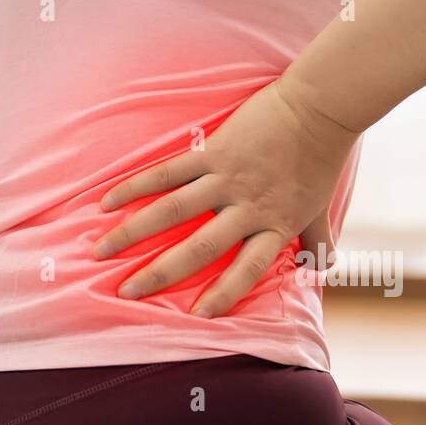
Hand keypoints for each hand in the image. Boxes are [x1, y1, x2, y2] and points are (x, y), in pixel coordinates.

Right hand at [94, 77, 359, 316]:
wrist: (319, 108)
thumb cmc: (322, 159)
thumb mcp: (320, 207)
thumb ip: (317, 240)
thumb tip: (325, 267)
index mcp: (274, 226)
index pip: (246, 269)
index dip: (223, 294)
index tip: (196, 317)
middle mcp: (247, 208)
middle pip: (199, 248)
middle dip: (159, 273)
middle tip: (124, 292)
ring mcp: (228, 178)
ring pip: (173, 211)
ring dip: (133, 231)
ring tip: (99, 250)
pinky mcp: (213, 151)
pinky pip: (168, 172)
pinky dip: (136, 186)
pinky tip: (107, 201)